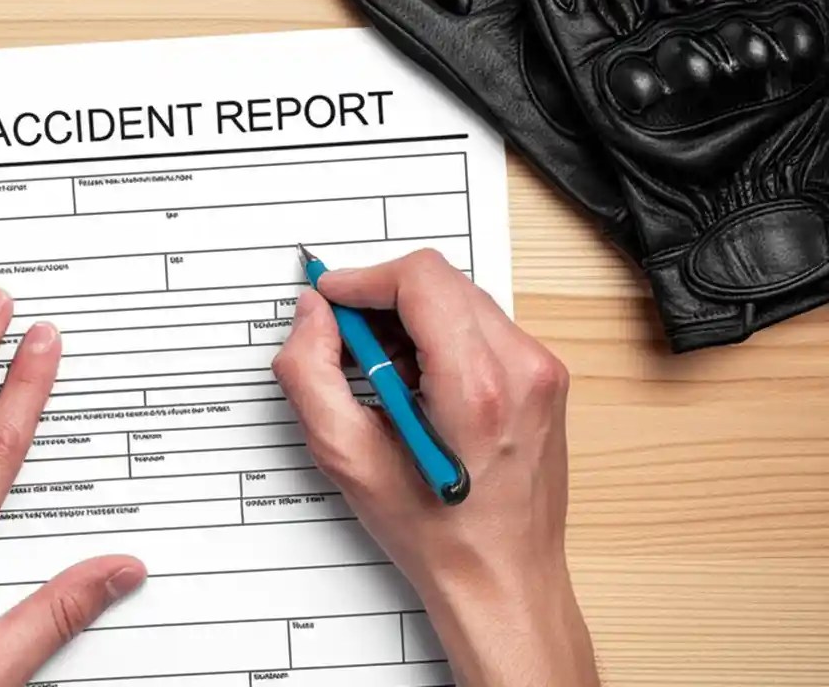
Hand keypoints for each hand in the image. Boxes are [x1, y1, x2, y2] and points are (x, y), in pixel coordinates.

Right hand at [271, 250, 598, 686]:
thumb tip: (313, 316)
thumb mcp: (347, 457)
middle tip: (347, 341)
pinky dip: (442, 339)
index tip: (332, 298)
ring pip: (462, 300)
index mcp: (476, 387)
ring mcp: (541, 372)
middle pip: (441, 282)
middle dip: (383, 300)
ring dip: (412, 321)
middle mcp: (522, 368)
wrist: (502, 578)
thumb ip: (312, 372)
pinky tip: (419, 386)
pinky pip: (484, 327)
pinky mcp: (545, 379)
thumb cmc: (438, 534)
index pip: (420, 279)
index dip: (364, 279)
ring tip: (386, 377)